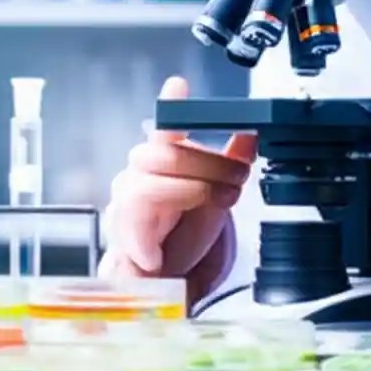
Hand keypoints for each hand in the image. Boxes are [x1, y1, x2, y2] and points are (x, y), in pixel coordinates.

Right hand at [98, 76, 257, 304]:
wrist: (162, 285)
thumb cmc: (184, 237)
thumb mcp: (216, 199)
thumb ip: (229, 168)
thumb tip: (251, 137)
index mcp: (163, 161)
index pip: (165, 127)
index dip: (170, 105)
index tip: (178, 85)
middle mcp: (139, 174)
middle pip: (166, 151)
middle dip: (209, 163)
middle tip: (237, 181)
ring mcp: (125, 200)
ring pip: (150, 180)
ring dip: (192, 190)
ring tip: (217, 205)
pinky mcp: (120, 230)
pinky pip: (134, 219)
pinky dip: (152, 234)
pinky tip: (160, 249)